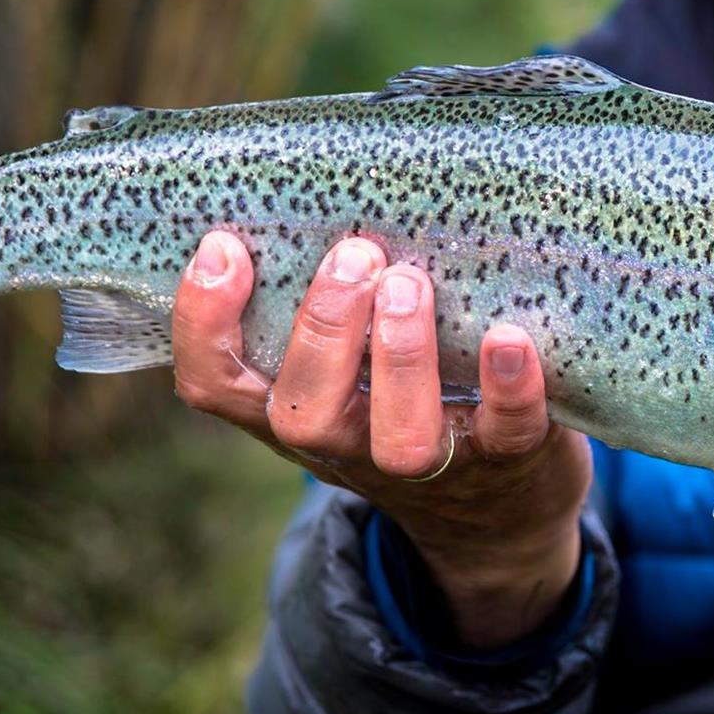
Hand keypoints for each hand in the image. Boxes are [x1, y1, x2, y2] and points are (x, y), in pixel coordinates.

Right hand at [172, 230, 591, 648]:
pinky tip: (509, 338)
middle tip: (354, 253)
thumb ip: (318, 313)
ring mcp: (427, 464)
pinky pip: (507, 434)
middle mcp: (347, 447)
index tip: (223, 248)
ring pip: (399, 436)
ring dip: (402, 358)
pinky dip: (508, 389)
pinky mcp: (505, 461)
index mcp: (292, 412)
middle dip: (325, 329)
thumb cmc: (402, 405)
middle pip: (304, 413)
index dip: (204, 324)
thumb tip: (307, 199)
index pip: (216, 385)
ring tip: (411, 284)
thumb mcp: (342, 373)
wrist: (496, 514)